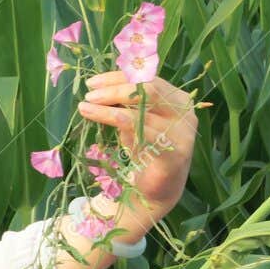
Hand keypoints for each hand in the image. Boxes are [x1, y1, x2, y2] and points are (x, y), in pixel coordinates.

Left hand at [77, 72, 198, 215]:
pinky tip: (96, 117)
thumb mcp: (135, 122)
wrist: (157, 190)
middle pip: (148, 89)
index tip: (92, 82)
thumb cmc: (146, 152)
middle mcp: (184, 113)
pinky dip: (116, 121)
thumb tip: (99, 87)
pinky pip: (142, 133)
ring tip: (85, 107)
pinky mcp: (173, 155)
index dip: (119, 77)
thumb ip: (126, 105)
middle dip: (114, 89)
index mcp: (178, 100)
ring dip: (108, 107)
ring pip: (141, 111)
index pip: (148, 79)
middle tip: (89, 95)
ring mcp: (182, 134)